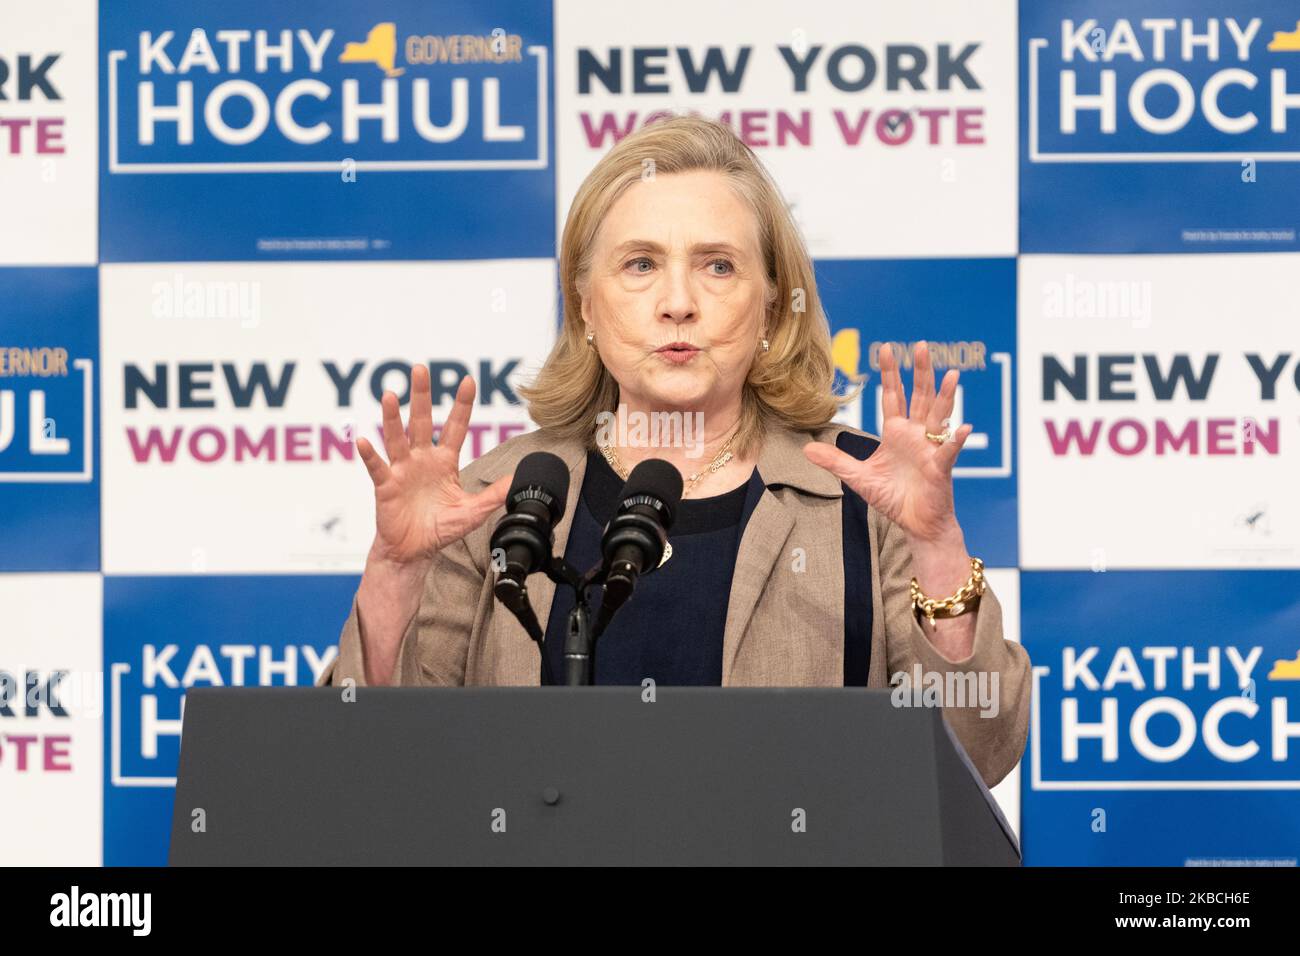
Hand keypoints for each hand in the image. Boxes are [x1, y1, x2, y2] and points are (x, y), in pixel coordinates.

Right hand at [357, 365, 510, 566]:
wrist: (414, 550)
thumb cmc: (440, 528)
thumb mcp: (472, 511)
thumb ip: (492, 494)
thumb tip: (517, 479)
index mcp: (444, 461)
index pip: (454, 427)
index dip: (461, 405)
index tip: (468, 380)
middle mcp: (422, 459)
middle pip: (421, 421)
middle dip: (421, 395)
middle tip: (420, 369)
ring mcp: (402, 470)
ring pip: (396, 438)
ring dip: (392, 417)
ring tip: (389, 395)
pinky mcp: (386, 486)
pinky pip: (378, 468)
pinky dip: (371, 455)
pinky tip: (366, 441)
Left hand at [804, 340, 971, 542]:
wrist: (915, 523)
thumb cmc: (893, 498)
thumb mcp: (858, 477)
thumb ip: (835, 461)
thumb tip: (806, 450)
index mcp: (896, 432)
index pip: (893, 396)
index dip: (890, 373)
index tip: (887, 348)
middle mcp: (916, 435)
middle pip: (920, 396)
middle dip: (921, 372)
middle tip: (922, 345)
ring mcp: (930, 449)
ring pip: (939, 416)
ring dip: (946, 397)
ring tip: (953, 376)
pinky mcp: (940, 468)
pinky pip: (948, 452)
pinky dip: (955, 440)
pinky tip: (962, 428)